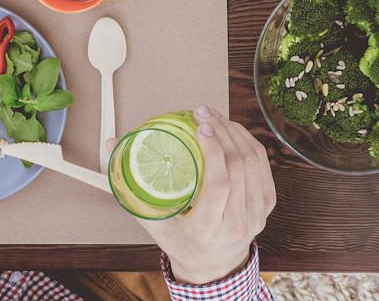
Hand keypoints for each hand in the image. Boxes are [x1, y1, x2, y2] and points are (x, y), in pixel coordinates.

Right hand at [142, 107, 275, 285]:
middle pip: (238, 167)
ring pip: (253, 161)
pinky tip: (232, 130)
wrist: (214, 265)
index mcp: (209, 229)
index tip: (201, 127)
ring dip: (235, 132)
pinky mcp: (268, 203)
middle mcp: (238, 222)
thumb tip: (110, 144)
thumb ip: (131, 187)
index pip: (219, 185)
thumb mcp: (153, 222)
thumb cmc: (180, 241)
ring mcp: (257, 213)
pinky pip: (262, 164)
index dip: (214, 151)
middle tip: (203, 113)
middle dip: (222, 132)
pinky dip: (247, 141)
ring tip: (215, 117)